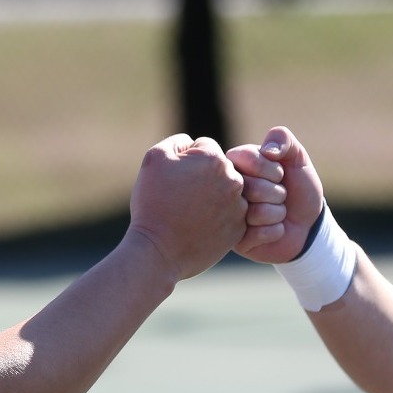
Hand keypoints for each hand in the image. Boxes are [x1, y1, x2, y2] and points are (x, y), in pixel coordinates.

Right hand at [127, 134, 244, 280]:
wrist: (158, 251)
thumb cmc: (153, 203)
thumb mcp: (155, 159)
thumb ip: (177, 141)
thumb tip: (193, 143)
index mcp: (215, 160)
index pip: (204, 147)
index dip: (185, 160)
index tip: (175, 178)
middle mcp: (234, 181)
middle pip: (219, 169)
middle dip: (203, 177)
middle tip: (182, 196)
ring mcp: (239, 207)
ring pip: (226, 191)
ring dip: (212, 196)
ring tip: (190, 212)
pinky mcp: (239, 229)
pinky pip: (231, 214)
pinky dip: (218, 217)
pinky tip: (199, 226)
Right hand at [227, 126, 324, 263]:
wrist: (308, 225)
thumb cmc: (298, 188)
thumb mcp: (297, 157)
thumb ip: (283, 139)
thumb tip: (268, 150)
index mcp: (236, 163)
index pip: (248, 158)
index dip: (273, 169)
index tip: (280, 175)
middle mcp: (227, 188)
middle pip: (251, 187)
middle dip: (277, 193)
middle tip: (279, 196)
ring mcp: (229, 215)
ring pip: (255, 213)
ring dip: (278, 213)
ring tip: (277, 212)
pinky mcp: (236, 240)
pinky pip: (257, 235)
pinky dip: (274, 231)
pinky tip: (273, 229)